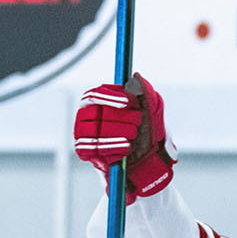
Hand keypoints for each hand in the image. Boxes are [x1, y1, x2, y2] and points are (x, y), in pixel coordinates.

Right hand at [73, 74, 175, 202]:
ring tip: (132, 137)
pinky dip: (110, 148)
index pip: (95, 95)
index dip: (110, 97)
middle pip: (94, 112)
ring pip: (92, 130)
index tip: (128, 102)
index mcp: (99, 103)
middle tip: (137, 124)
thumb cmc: (147, 132)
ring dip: (117, 133)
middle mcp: (87, 116)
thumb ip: (146, 93)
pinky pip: (89, 148)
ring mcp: (84, 134)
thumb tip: (136, 77)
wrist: (149, 161)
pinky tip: (125, 148)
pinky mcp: (85, 151)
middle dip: (120, 118)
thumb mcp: (152, 112)